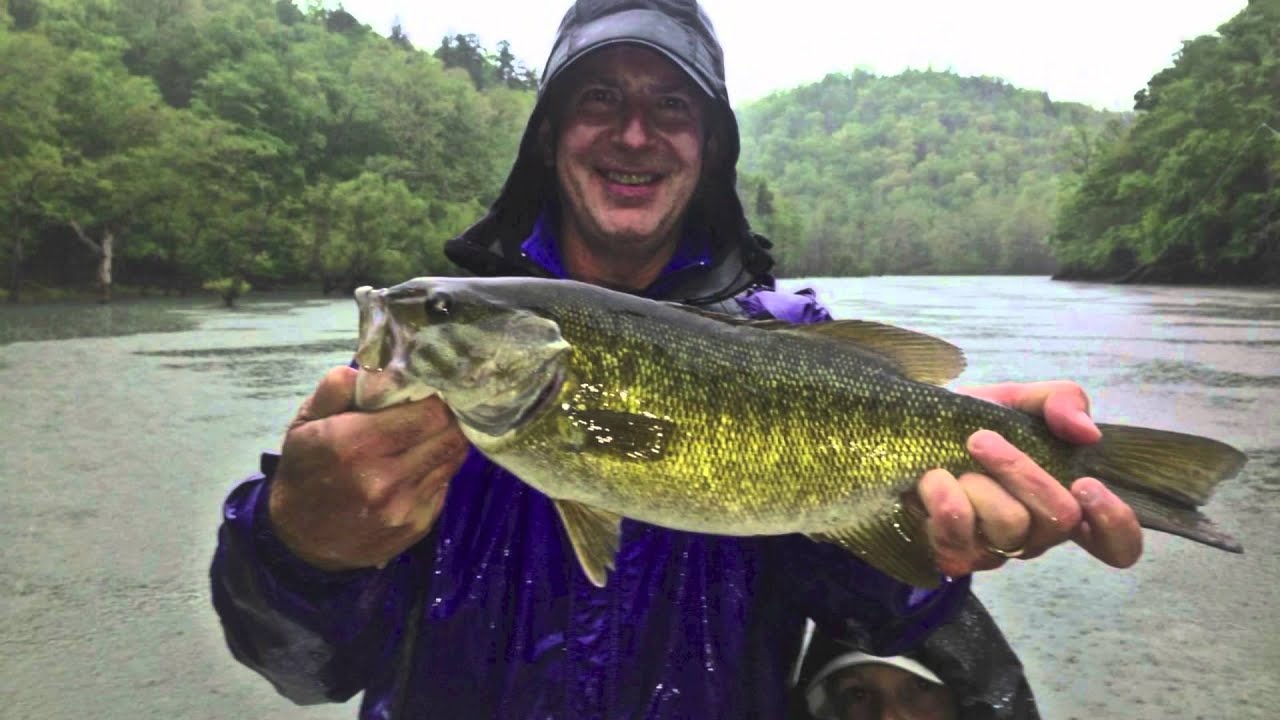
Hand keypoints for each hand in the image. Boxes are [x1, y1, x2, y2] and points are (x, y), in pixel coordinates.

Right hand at [267, 366, 468, 570]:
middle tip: (434, 409)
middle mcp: (384, 478)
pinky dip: (437, 469)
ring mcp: (404, 507)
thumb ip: (336, 389)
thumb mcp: (304, 423)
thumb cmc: (304, 472)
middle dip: (446, 416)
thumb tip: (375, 366)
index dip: (434, 396)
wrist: (299, 541)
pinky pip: (444, 484)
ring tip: (427, 434)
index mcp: (355, 444)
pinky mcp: (417, 526)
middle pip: (449, 433)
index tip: (427, 390)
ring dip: (444, 441)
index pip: (428, 411)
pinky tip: (416, 466)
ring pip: (453, 458)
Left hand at [918, 381, 1142, 576]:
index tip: (1086, 484)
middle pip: (1059, 521)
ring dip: (975, 484)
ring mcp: (996, 548)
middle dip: (1021, 472)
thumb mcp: (1019, 400)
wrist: (903, 434)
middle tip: (981, 439)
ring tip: (948, 463)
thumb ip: (1061, 401)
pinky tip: (931, 481)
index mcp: (1065, 498)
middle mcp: (1038, 532)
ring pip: (1010, 528)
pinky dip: (944, 499)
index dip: (1115, 524)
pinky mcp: (956, 554)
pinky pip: (960, 539)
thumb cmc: (973, 422)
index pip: (1117, 543)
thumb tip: (1087, 431)